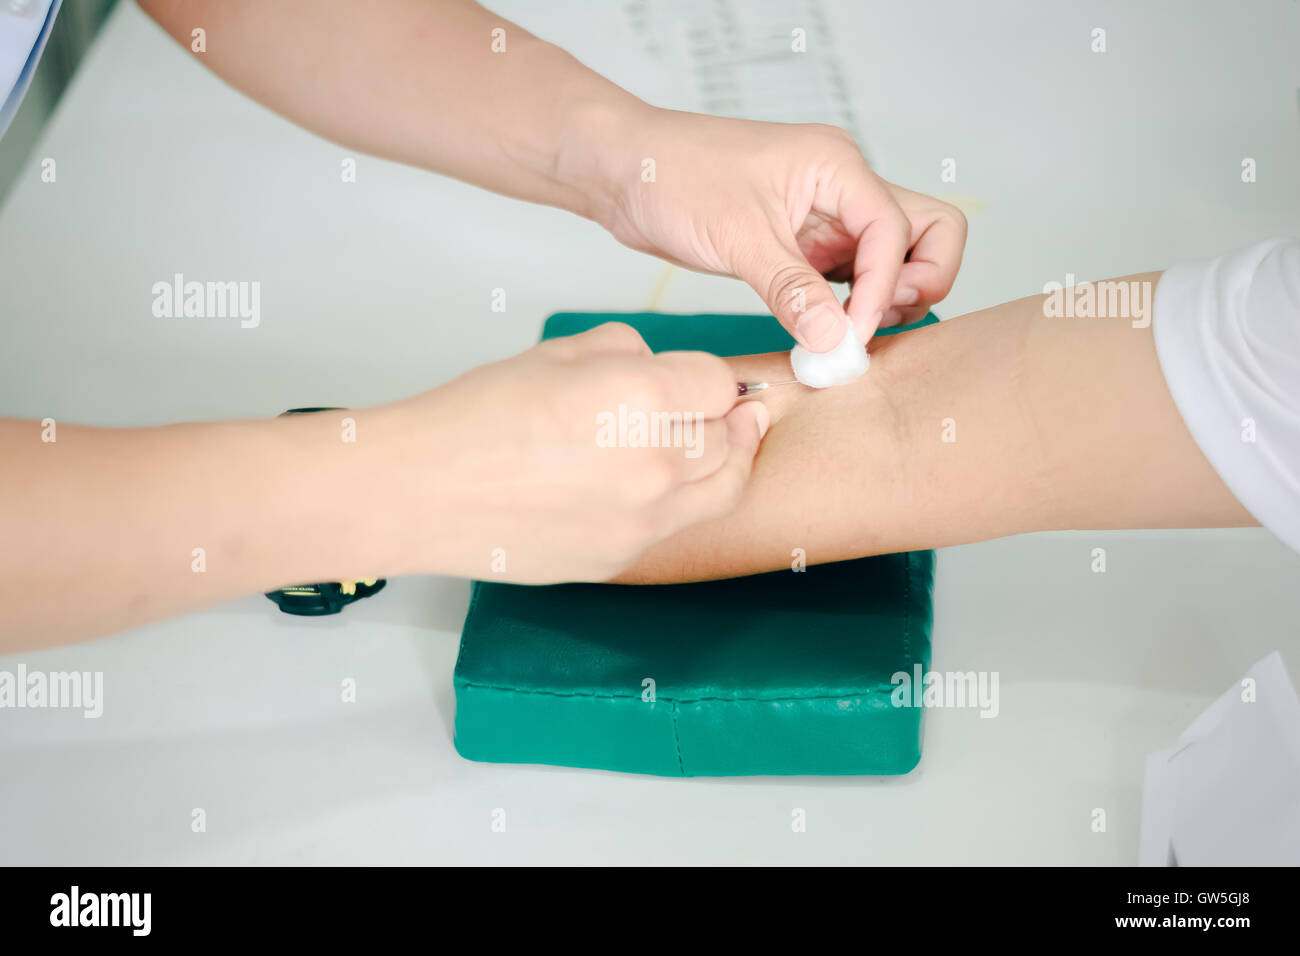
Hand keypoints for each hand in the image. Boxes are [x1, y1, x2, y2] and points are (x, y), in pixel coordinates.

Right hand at [375, 322, 768, 582]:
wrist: (423, 491)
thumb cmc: (476, 418)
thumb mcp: (556, 353)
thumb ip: (625, 351)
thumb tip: (658, 367)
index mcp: (642, 399)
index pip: (719, 382)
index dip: (712, 377)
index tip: (706, 380)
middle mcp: (654, 464)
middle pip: (729, 439)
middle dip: (727, 421)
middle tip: (732, 413)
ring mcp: (641, 521)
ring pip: (719, 491)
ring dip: (721, 465)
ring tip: (720, 447)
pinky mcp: (619, 558)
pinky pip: (671, 526)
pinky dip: (672, 505)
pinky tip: (647, 488)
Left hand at [592, 107, 966, 349]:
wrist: (625, 171)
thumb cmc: (673, 176)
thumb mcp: (736, 236)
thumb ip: (791, 290)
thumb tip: (837, 340)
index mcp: (837, 166)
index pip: (898, 232)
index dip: (884, 289)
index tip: (849, 336)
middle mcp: (843, 187)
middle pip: (928, 233)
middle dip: (917, 283)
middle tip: (872, 324)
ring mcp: (827, 216)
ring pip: (894, 258)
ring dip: (885, 299)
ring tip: (843, 335)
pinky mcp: (804, 244)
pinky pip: (852, 277)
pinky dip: (849, 306)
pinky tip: (821, 331)